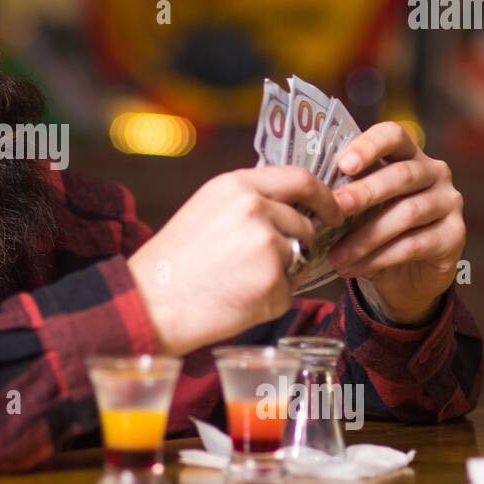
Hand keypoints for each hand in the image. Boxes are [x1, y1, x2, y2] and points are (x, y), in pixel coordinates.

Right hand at [127, 167, 343, 355]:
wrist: (151, 303)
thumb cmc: (172, 262)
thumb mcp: (206, 210)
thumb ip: (246, 201)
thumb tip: (288, 208)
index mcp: (237, 185)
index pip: (301, 179)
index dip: (323, 196)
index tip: (332, 211)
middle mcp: (257, 209)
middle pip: (303, 225)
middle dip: (295, 244)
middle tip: (262, 262)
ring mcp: (268, 247)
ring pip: (297, 259)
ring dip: (278, 272)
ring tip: (236, 281)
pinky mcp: (274, 284)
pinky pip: (289, 291)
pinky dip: (270, 299)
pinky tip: (236, 299)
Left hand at [327, 122, 465, 324]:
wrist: (405, 277)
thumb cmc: (373, 231)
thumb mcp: (356, 210)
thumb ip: (342, 195)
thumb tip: (305, 194)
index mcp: (407, 155)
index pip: (394, 135)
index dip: (369, 145)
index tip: (343, 165)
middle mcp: (434, 172)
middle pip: (402, 175)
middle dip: (365, 192)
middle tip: (336, 208)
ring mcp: (449, 203)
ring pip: (407, 213)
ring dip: (366, 236)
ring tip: (336, 256)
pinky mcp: (455, 236)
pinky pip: (415, 244)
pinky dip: (380, 257)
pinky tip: (355, 268)